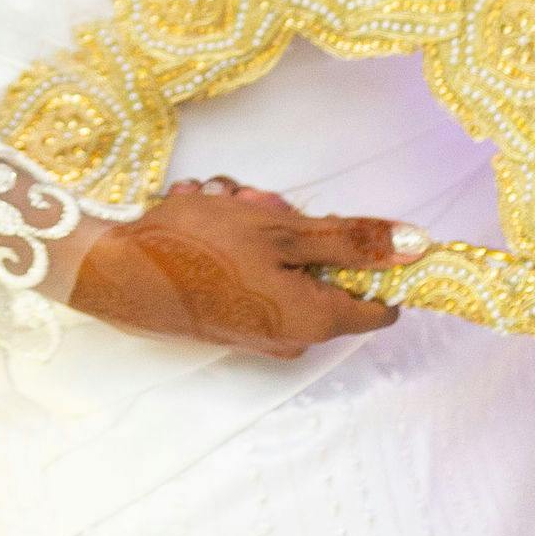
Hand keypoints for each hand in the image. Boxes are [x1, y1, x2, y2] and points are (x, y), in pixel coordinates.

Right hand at [63, 177, 423, 356]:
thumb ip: (353, 241)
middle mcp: (293, 334)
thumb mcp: (282, 230)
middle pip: (323, 269)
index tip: (344, 223)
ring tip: (217, 204)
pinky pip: (250, 271)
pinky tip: (201, 216)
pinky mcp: (228, 317)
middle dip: (294, 225)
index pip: (381, 302)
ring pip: (281, 261)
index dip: (375, 259)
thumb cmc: (201, 250)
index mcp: (317, 319)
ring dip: (256, 224)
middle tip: (255, 202)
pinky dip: (232, 240)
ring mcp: (258, 328)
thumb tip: (420, 246)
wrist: (115, 274)